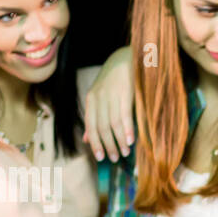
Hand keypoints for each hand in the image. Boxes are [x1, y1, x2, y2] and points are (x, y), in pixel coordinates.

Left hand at [83, 47, 133, 161]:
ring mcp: (112, 94)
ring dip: (119, 141)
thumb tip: (86, 139)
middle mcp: (99, 97)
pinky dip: (128, 129)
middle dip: (108, 145)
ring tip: (125, 153)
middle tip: (114, 158)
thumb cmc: (115, 81)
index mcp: (91, 99)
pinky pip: (125, 115)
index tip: (100, 157)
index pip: (90, 125)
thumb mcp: (100, 97)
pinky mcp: (125, 92)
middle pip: (101, 127)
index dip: (95, 143)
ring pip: (113, 123)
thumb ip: (94, 118)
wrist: (127, 57)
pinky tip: (131, 140)